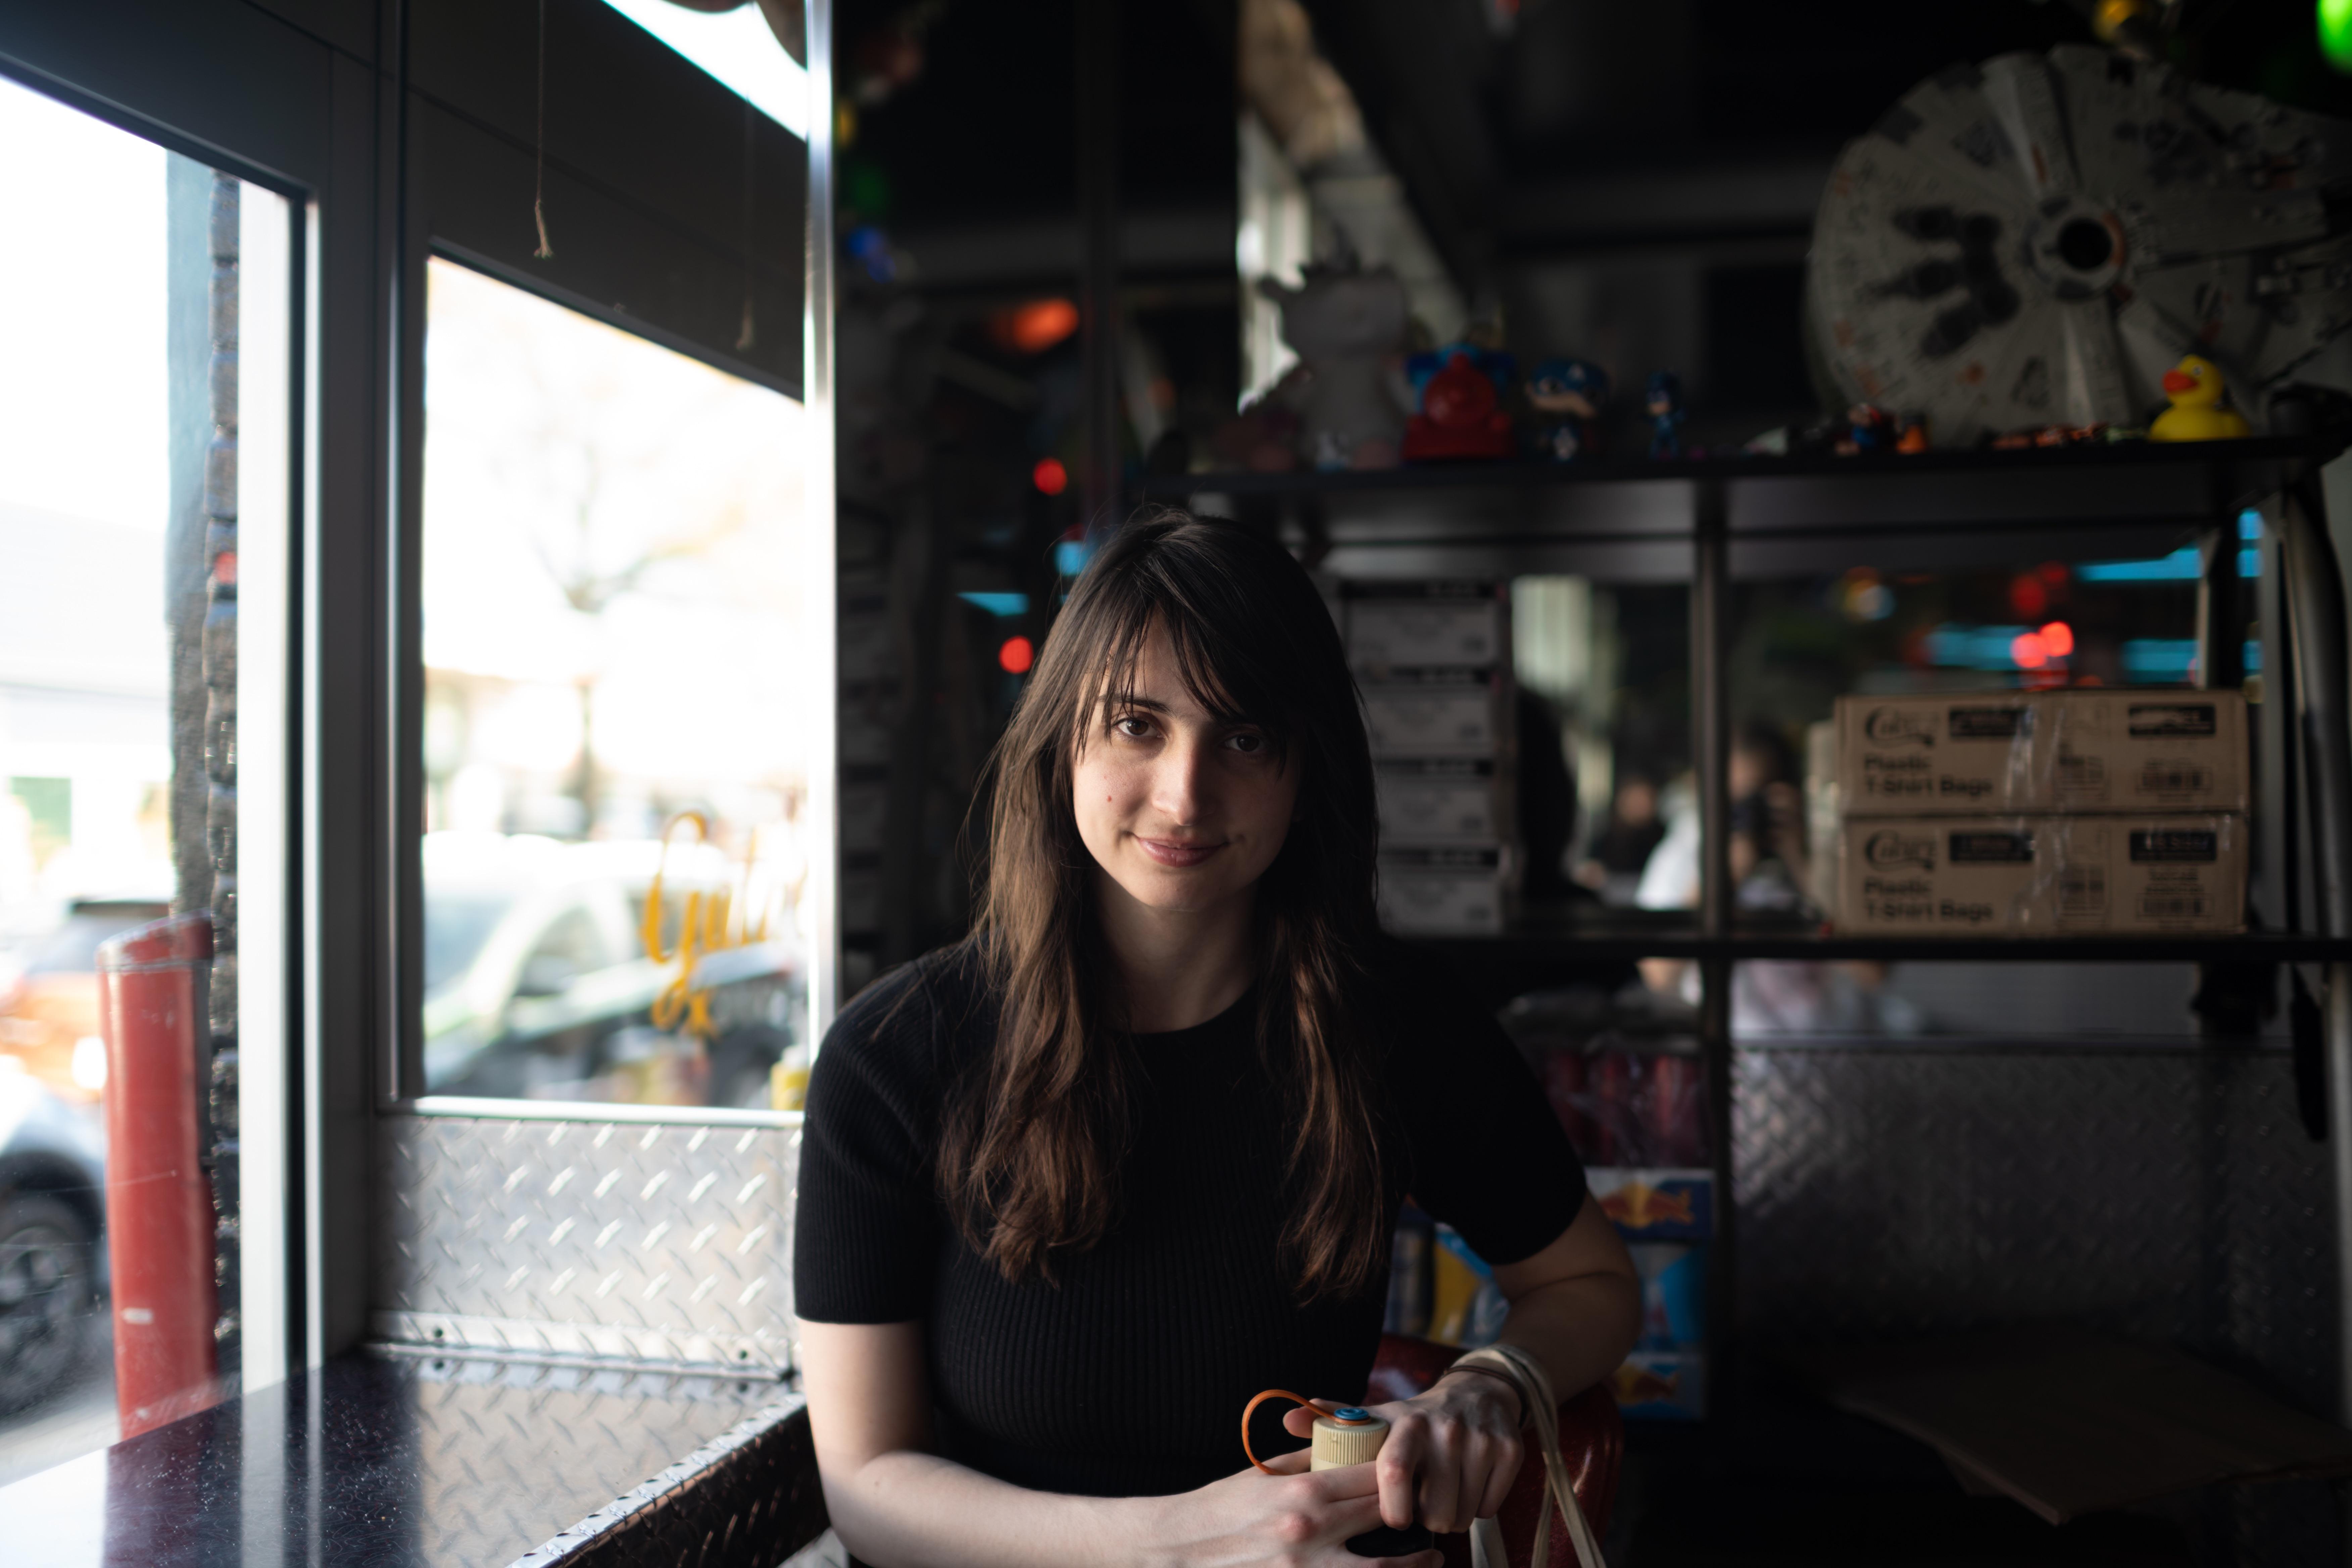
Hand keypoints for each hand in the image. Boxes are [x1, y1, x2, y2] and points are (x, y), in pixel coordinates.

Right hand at [1135, 1453, 1441, 1567]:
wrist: (1181, 1548)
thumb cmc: (1221, 1507)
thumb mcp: (1263, 1474)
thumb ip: (1308, 1461)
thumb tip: (1345, 1445)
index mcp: (1304, 1491)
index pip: (1374, 1477)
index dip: (1402, 1474)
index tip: (1416, 1473)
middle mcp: (1312, 1529)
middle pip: (1383, 1517)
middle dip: (1410, 1513)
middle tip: (1431, 1511)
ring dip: (1413, 1563)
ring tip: (1433, 1558)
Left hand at [1280, 1375, 1522, 1534]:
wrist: (1477, 1392)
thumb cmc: (1416, 1419)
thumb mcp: (1377, 1417)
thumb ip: (1333, 1421)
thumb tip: (1286, 1419)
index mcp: (1407, 1423)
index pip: (1395, 1470)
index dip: (1393, 1506)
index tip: (1394, 1519)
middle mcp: (1445, 1428)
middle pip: (1434, 1507)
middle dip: (1427, 1519)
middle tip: (1422, 1505)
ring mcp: (1480, 1440)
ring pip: (1463, 1513)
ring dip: (1452, 1516)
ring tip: (1442, 1495)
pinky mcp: (1509, 1451)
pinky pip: (1490, 1506)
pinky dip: (1479, 1507)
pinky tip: (1468, 1486)